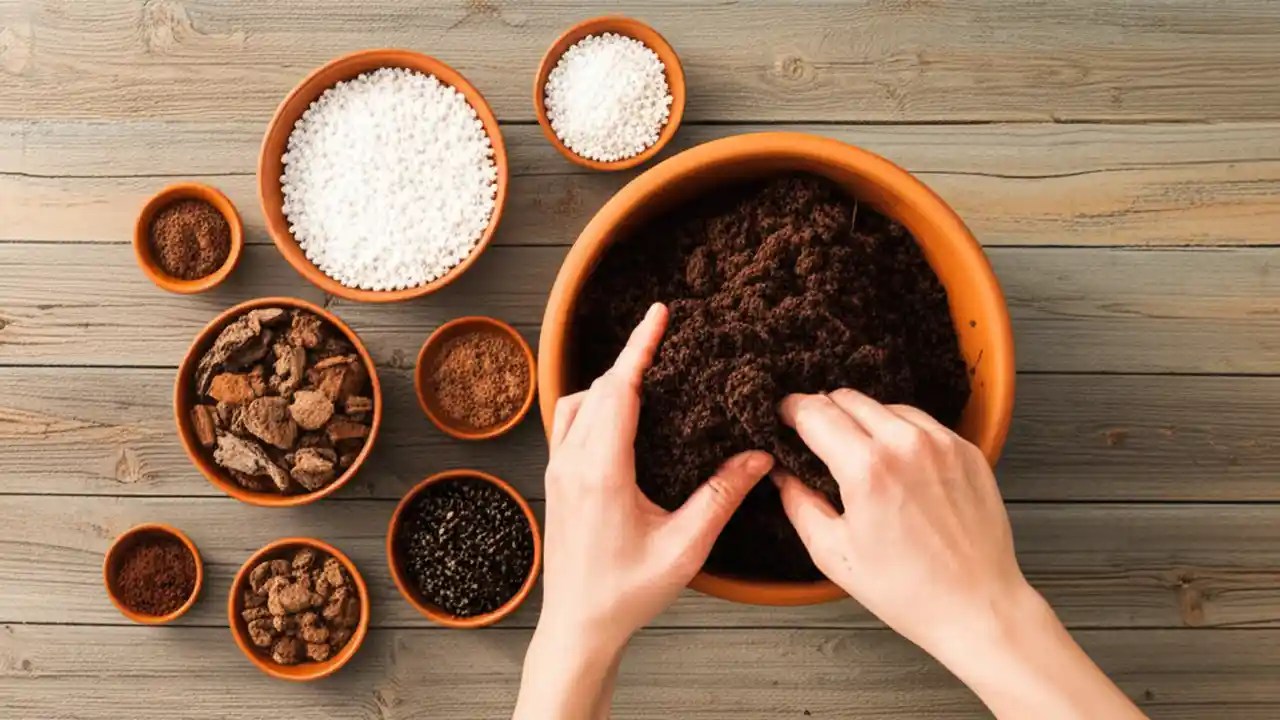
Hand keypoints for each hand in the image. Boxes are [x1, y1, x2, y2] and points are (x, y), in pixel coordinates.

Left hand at [515, 303, 772, 719]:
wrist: (577, 627)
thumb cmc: (626, 593)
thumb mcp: (684, 547)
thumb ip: (721, 495)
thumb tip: (757, 453)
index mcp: (602, 471)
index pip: (621, 389)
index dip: (640, 347)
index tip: (659, 313)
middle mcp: (573, 462)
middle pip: (600, 388)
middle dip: (633, 357)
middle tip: (668, 334)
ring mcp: (559, 470)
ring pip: (579, 402)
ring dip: (612, 380)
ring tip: (650, 369)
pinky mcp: (557, 481)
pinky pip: (571, 423)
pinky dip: (596, 402)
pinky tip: (622, 411)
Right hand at [772, 389, 1027, 658]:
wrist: (977, 606)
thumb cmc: (907, 589)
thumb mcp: (833, 552)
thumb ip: (799, 503)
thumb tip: (783, 473)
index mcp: (866, 468)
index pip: (816, 412)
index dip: (791, 410)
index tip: (784, 417)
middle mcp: (906, 444)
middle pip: (848, 398)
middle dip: (824, 411)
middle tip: (814, 435)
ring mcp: (942, 443)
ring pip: (885, 405)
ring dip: (862, 419)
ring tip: (857, 452)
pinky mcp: (966, 449)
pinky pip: (921, 422)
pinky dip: (899, 431)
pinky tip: (894, 461)